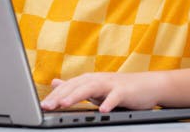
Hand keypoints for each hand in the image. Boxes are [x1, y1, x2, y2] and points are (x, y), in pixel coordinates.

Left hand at [40, 71, 165, 112]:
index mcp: (89, 80)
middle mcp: (98, 79)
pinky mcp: (124, 91)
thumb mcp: (94, 87)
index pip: (69, 86)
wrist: (147, 86)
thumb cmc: (120, 89)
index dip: (55, 95)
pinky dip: (108, 102)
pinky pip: (115, 97)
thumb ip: (75, 86)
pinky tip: (102, 110)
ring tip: (65, 104)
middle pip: (76, 86)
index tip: (42, 106)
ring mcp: (111, 84)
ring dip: (78, 95)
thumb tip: (55, 82)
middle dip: (61, 96)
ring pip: (92, 87)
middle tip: (47, 106)